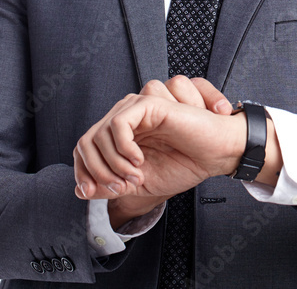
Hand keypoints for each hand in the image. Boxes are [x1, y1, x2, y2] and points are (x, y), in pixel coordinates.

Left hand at [73, 76, 244, 220]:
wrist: (216, 155)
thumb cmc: (185, 163)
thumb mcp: (141, 184)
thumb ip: (110, 185)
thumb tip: (80, 190)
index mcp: (122, 134)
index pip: (84, 147)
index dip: (82, 171)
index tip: (91, 192)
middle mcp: (126, 117)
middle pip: (86, 141)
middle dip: (99, 172)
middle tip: (122, 187)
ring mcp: (137, 109)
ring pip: (99, 133)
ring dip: (113, 163)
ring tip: (136, 175)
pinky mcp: (150, 104)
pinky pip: (119, 123)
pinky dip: (123, 147)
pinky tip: (139, 160)